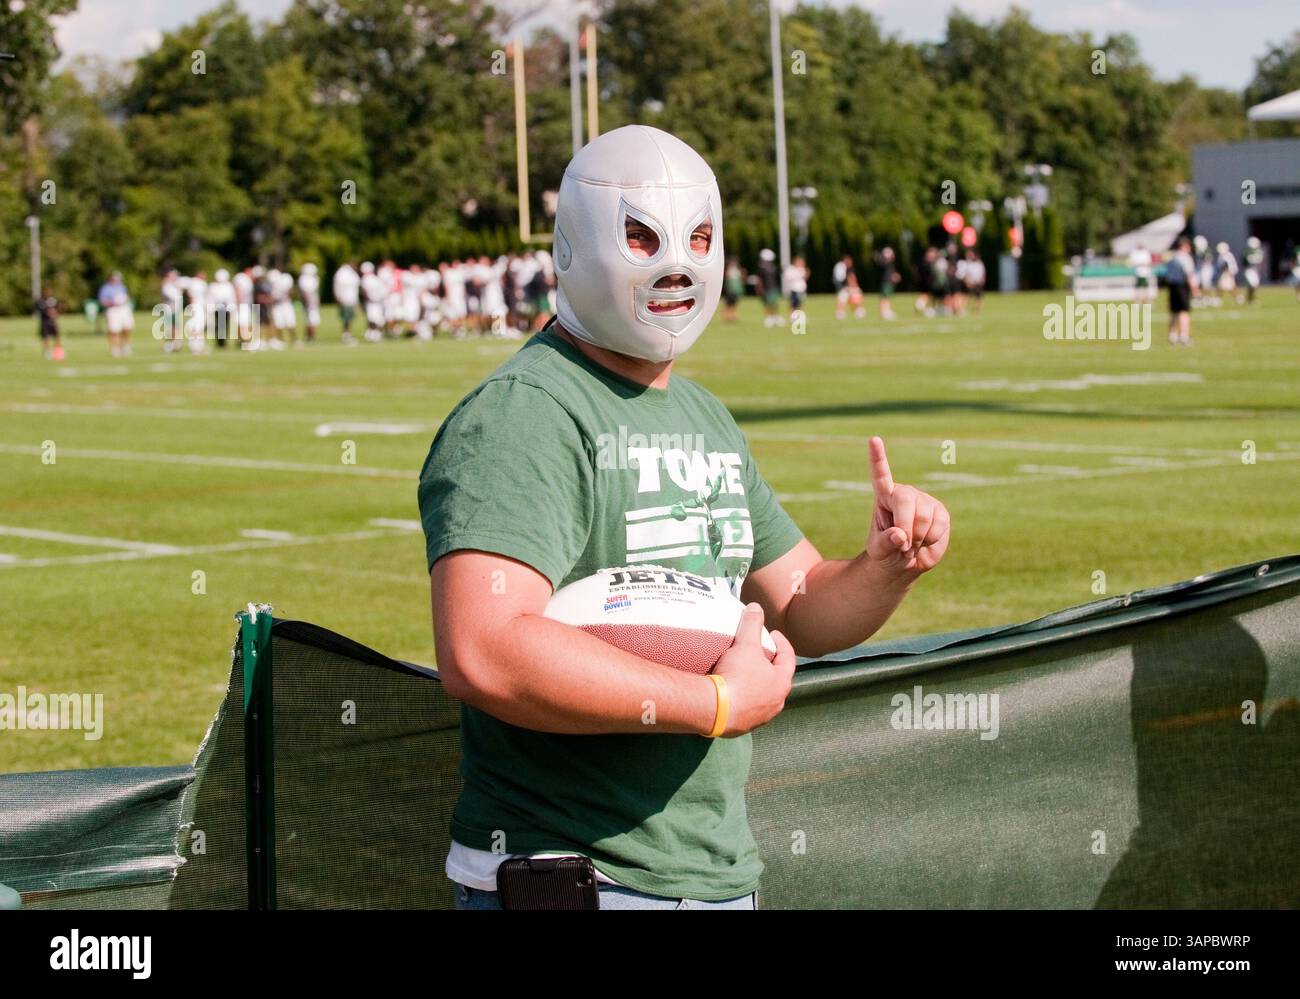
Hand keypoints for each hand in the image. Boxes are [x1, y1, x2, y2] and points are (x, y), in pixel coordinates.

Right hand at [710, 603, 795, 736]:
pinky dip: (743, 699)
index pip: (788, 659)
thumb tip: (756, 607)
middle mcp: (776, 703)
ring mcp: (761, 717)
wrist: (715, 710)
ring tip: (745, 673)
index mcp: (781, 683)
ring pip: (763, 697)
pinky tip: (731, 693)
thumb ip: (752, 624)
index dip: (782, 643)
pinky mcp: (743, 727)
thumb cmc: (737, 676)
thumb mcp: (745, 645)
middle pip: (777, 680)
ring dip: (757, 685)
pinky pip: (747, 709)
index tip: (773, 634)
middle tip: (759, 654)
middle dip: (769, 666)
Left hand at [864, 436, 950, 573]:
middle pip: (906, 500)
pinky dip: (931, 539)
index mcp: (883, 496)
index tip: (873, 440)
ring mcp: (924, 500)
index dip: (877, 457)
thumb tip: (900, 535)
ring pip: (924, 516)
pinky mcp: (940, 511)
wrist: (906, 562)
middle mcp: (904, 493)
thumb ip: (885, 543)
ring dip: (918, 538)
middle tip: (903, 545)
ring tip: (913, 543)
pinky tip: (926, 540)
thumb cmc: (887, 552)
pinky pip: (939, 524)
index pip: (880, 474)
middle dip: (905, 525)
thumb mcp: (878, 551)